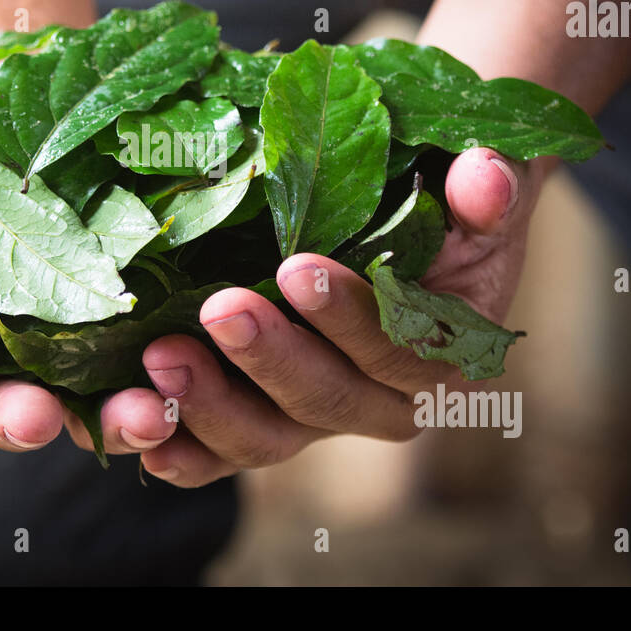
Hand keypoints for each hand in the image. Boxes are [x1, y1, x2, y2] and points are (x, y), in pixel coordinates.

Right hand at [0, 64, 178, 456]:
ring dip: (112, 423)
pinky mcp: (142, 323)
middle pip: (6, 407)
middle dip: (16, 417)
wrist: (50, 89)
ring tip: (142, 412)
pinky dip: (174, 388)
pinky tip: (189, 383)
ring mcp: (80, 343)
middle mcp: (11, 348)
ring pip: (91, 407)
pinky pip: (158, 371)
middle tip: (32, 415)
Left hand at [137, 147, 547, 486]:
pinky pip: (217, 454)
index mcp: (433, 353)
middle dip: (271, 358)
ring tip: (162, 356)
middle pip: (324, 401)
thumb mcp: (467, 194)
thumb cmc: (435, 209)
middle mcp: (372, 400)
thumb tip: (486, 176)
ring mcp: (307, 416)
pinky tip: (144, 434)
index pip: (397, 349)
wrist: (395, 227)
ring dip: (212, 406)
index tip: (298, 267)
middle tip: (221, 308)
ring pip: (266, 439)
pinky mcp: (254, 417)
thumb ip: (484, 193)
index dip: (351, 317)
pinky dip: (183, 451)